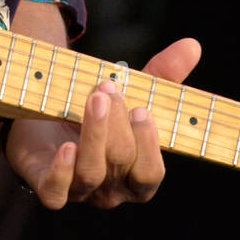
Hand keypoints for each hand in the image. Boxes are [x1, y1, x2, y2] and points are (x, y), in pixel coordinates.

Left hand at [5, 37, 200, 208]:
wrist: (47, 119)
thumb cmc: (102, 113)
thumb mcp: (132, 93)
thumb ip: (163, 75)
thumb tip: (192, 46)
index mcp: (135, 176)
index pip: (150, 174)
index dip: (148, 145)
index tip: (141, 109)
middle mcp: (111, 190)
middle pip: (120, 162)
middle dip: (115, 123)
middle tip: (107, 87)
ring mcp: (79, 191)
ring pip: (90, 173)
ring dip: (94, 134)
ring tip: (93, 99)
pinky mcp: (48, 188)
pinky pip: (56, 193)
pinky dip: (62, 172)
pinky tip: (67, 148)